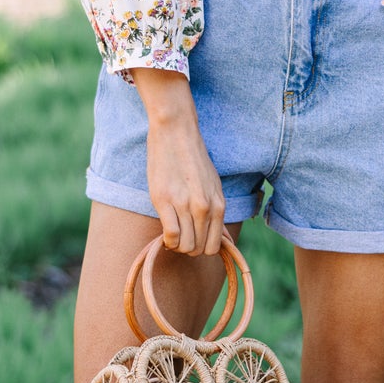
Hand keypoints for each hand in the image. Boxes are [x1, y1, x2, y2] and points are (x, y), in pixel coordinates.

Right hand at [133, 69, 225, 255]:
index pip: (213, 246)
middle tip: (179, 235)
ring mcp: (185, 204)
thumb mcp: (214, 185)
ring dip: (176, 245)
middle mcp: (205, 207)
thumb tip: (217, 237)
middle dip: (187, 248)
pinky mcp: (164, 200)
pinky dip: (166, 240)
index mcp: (219, 204)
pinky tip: (164, 230)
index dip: (201, 248)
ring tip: (171, 231)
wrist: (176, 133)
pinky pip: (170, 235)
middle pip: (197, 249)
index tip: (192, 239)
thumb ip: (215, 210)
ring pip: (184, 246)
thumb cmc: (193, 160)